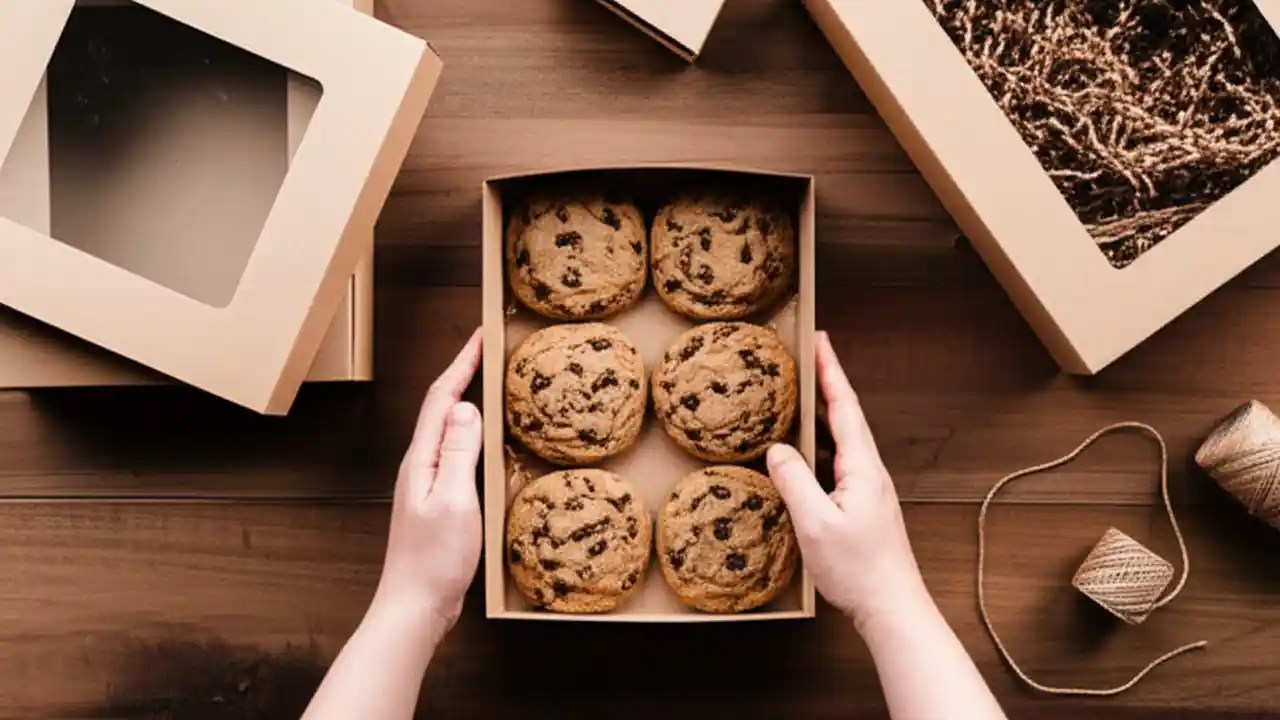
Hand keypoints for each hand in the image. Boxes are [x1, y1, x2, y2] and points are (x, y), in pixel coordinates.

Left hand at [372, 329, 483, 633]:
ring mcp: (426, 483)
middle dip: (465, 372)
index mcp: (421, 458)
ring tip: (493, 382)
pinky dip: (473, 434)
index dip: (463, 362)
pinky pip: (456, 453)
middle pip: (442, 406)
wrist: (414, 607)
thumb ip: (459, 452)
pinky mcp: (437, 501)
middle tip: (492, 348)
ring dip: (468, 400)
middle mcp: (419, 465)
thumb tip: (466, 407)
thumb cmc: (433, 561)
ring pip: (448, 429)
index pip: (442, 397)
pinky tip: (487, 441)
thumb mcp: (454, 500)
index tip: (483, 333)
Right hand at [766, 331, 926, 631]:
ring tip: (800, 396)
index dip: (830, 371)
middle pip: (846, 416)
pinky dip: (821, 446)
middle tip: (806, 357)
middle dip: (826, 383)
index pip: (844, 406)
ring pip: (843, 441)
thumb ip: (795, 482)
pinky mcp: (862, 508)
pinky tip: (804, 454)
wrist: (893, 608)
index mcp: (862, 467)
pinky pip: (838, 463)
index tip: (820, 340)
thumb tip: (777, 450)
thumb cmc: (859, 570)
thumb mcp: (816, 524)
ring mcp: (868, 490)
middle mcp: (869, 472)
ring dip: (823, 414)